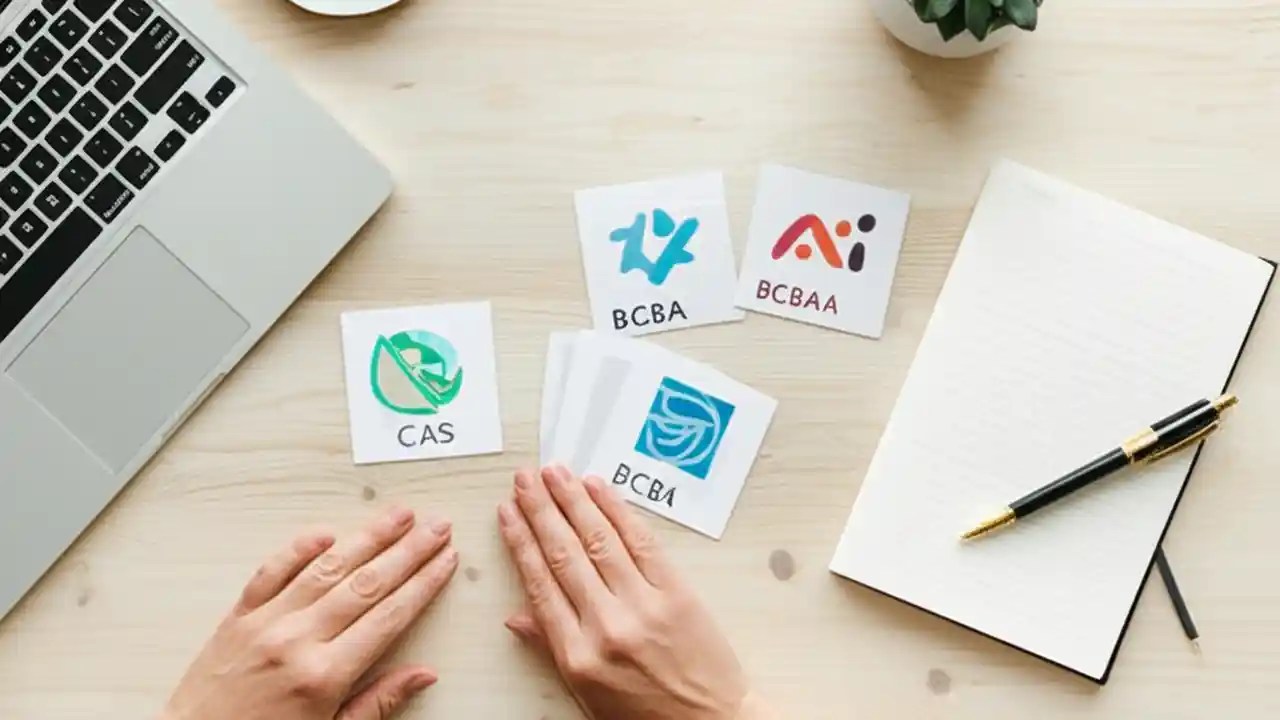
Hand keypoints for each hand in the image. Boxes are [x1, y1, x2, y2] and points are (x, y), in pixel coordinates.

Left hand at [162, 507, 458, 719]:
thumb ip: (378, 702)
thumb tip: (423, 674)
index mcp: (324, 675)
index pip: (389, 616)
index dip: (423, 584)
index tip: (446, 561)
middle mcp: (296, 641)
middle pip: (366, 584)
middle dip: (408, 551)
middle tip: (436, 526)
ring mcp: (265, 623)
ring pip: (327, 568)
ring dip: (367, 538)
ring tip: (397, 516)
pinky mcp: (237, 617)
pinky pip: (271, 571)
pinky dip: (299, 548)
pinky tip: (327, 532)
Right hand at [498, 466, 772, 719]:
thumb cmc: (647, 714)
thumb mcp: (587, 694)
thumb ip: (551, 649)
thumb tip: (516, 616)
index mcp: (578, 656)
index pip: (540, 584)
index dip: (520, 542)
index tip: (506, 513)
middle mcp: (607, 627)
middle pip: (565, 554)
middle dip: (540, 511)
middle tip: (524, 479)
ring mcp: (644, 607)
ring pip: (600, 540)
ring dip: (573, 500)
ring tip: (554, 473)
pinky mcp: (678, 593)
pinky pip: (642, 542)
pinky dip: (617, 511)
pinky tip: (598, 489)